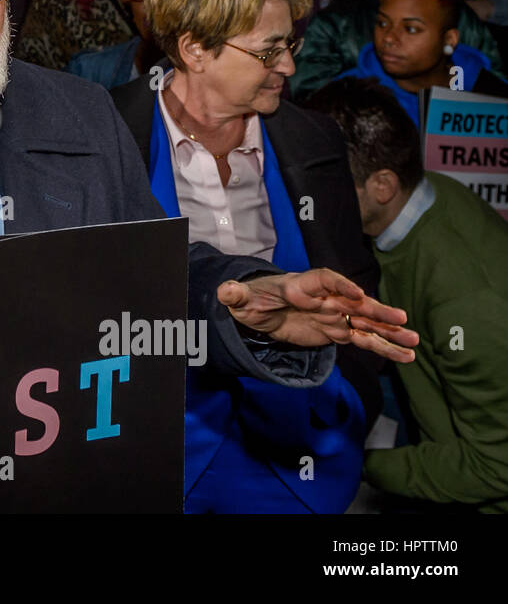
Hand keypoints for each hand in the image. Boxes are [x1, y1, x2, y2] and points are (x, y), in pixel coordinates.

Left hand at [218, 268, 418, 363]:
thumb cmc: (252, 300)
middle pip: (353, 302)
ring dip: (388, 332)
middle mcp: (323, 298)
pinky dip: (382, 347)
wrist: (259, 310)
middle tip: (400, 319)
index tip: (357, 295)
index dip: (341, 286)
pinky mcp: (336, 332)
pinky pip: (362, 340)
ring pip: (365, 323)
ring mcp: (333, 315)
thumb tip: (224, 291)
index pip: (324, 280)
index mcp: (301, 285)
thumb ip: (235, 295)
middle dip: (376, 310)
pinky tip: (405, 356)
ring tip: (414, 343)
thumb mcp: (240, 299)